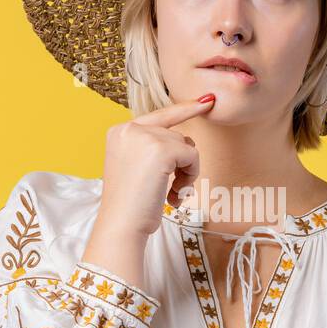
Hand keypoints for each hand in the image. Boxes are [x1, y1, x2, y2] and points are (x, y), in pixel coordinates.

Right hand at [95, 95, 215, 239]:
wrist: (121, 226)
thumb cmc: (131, 206)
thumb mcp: (137, 168)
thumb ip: (154, 149)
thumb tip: (188, 141)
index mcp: (120, 131)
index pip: (159, 115)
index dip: (184, 110)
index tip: (207, 101)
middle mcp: (129, 128)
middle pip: (175, 134)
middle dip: (181, 163)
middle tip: (172, 190)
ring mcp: (144, 137)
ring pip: (185, 145)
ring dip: (186, 172)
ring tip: (171, 194)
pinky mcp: (160, 149)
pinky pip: (192, 156)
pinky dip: (190, 176)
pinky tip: (175, 194)